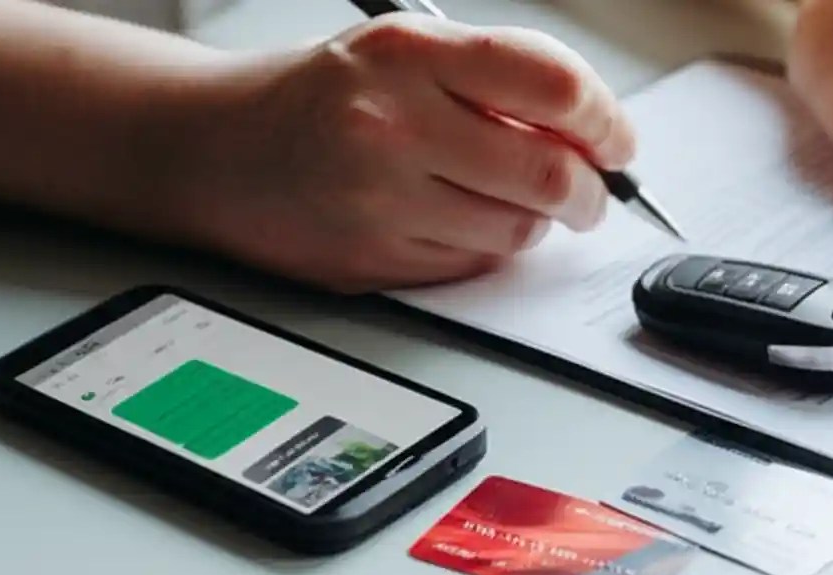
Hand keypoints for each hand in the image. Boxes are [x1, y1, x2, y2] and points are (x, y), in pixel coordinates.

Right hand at [184, 13, 634, 290]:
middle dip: (592, 193)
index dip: (606, 120)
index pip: (552, 84)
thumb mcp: (407, 52)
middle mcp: (394, 123)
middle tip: (594, 194)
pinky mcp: (371, 259)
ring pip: (518, 231)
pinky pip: (473, 265)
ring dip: (536, 223)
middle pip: (549, 175)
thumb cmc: (321, 98)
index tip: (618, 143)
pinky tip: (455, 220)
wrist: (214, 148)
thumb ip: (499, 81)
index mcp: (412, 53)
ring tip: (506, 200)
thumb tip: (592, 135)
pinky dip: (486, 247)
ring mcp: (380, 198)